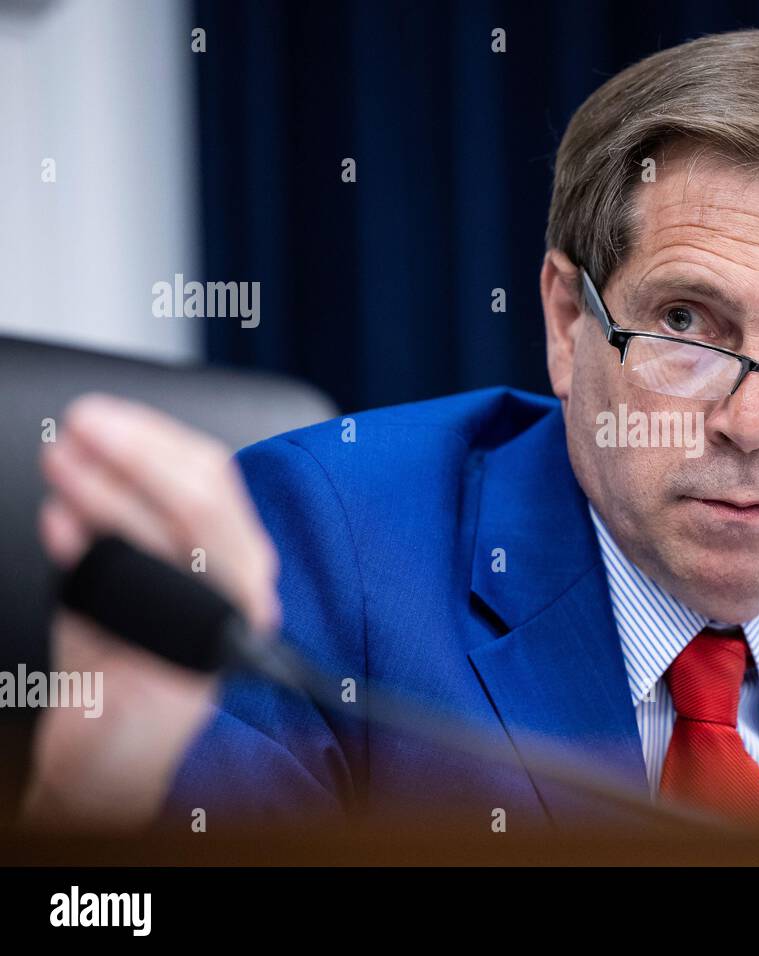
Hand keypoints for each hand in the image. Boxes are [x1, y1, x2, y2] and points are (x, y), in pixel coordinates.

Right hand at [23, 393, 280, 829]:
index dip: (148, 467)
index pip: (206, 514)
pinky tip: (72, 501)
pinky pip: (150, 534)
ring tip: (72, 447)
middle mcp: (234, 592)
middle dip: (138, 450)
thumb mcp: (121, 688)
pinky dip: (106, 507)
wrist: (107, 786)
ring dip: (122, 467)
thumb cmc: (124, 749)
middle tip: (84, 424)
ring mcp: (208, 588)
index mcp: (235, 611)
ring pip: (183, 503)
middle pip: (201, 494)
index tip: (97, 438)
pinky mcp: (170, 590)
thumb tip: (94, 541)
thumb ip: (117, 618)